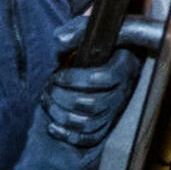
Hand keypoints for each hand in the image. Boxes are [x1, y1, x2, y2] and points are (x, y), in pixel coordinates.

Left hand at [41, 16, 139, 147]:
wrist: (119, 57)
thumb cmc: (102, 44)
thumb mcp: (94, 31)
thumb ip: (77, 31)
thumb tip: (58, 40)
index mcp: (123, 67)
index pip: (103, 79)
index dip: (76, 79)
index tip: (57, 75)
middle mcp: (122, 92)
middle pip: (92, 104)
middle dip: (63, 97)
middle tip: (47, 88)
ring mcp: (114, 111)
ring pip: (88, 123)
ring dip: (61, 115)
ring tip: (47, 102)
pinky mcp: (107, 124)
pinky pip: (90, 138)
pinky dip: (69, 136)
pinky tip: (53, 126)